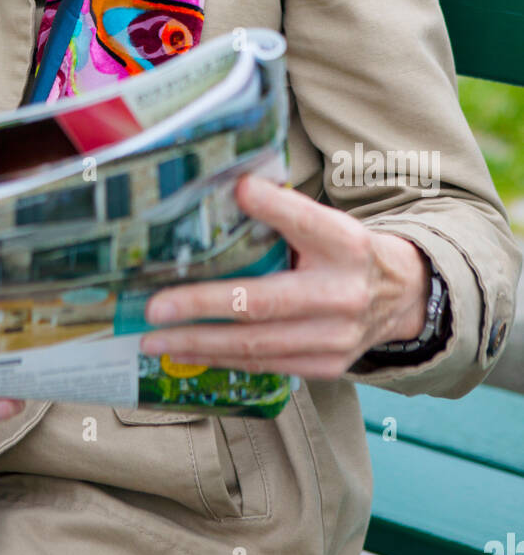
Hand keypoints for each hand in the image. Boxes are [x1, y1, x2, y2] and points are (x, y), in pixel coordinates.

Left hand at [140, 174, 431, 379]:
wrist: (401, 296)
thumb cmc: (344, 251)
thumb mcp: (326, 222)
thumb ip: (281, 213)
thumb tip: (219, 191)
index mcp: (345, 244)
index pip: (304, 221)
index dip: (272, 205)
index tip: (237, 189)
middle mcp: (343, 293)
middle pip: (262, 302)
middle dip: (202, 306)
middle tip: (155, 308)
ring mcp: (336, 337)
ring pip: (256, 344)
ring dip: (198, 343)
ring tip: (154, 339)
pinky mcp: (327, 365)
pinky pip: (265, 365)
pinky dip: (221, 359)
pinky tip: (187, 352)